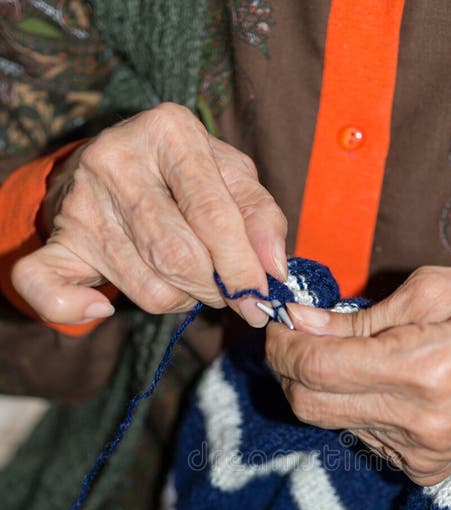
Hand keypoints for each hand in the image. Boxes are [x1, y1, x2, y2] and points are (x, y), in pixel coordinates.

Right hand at [12, 103, 287, 326]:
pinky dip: (76, 309)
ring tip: (189, 281)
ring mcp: (81, 200)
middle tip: (230, 294)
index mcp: (169, 131)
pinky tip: (103, 307)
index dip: (242, 268)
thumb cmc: (188, 174)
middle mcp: (117, 159)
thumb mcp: (233, 177)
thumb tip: (275, 270)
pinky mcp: (59, 237)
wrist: (117, 162)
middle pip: (178, 256)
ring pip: (147, 286)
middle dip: (215, 289)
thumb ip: (262, 217)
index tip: (261, 298)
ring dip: (181, 300)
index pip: (213, 215)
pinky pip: (49, 287)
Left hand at [266, 265, 450, 484]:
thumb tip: (300, 324)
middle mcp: (421, 424)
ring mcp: (425, 454)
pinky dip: (364, 410)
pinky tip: (393, 387)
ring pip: (337, 424)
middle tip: (301, 340)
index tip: (281, 326)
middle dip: (292, 371)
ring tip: (365, 358)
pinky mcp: (429, 470)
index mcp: (425, 369)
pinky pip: (368, 439)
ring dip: (333, 389)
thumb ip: (358, 318)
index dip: (284, 346)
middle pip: (312, 407)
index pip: (316, 370)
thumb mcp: (434, 291)